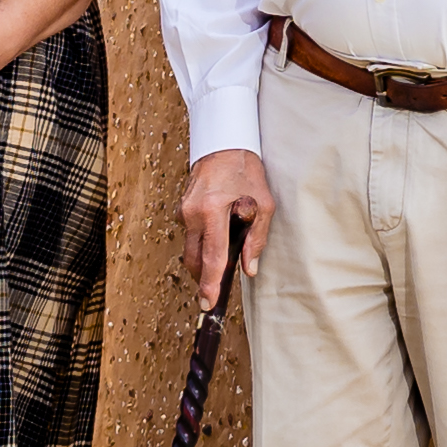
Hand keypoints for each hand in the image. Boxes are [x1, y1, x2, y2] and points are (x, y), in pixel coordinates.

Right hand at [180, 148, 273, 298]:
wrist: (224, 143)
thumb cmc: (246, 171)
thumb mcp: (263, 203)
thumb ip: (256, 238)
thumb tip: (249, 269)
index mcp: (213, 211)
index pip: (212, 256)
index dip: (211, 283)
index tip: (208, 303)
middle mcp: (193, 213)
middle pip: (194, 258)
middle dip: (204, 276)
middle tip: (217, 287)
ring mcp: (183, 210)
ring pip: (190, 248)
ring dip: (204, 258)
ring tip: (224, 254)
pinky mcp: (182, 208)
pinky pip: (190, 233)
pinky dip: (202, 241)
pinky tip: (217, 234)